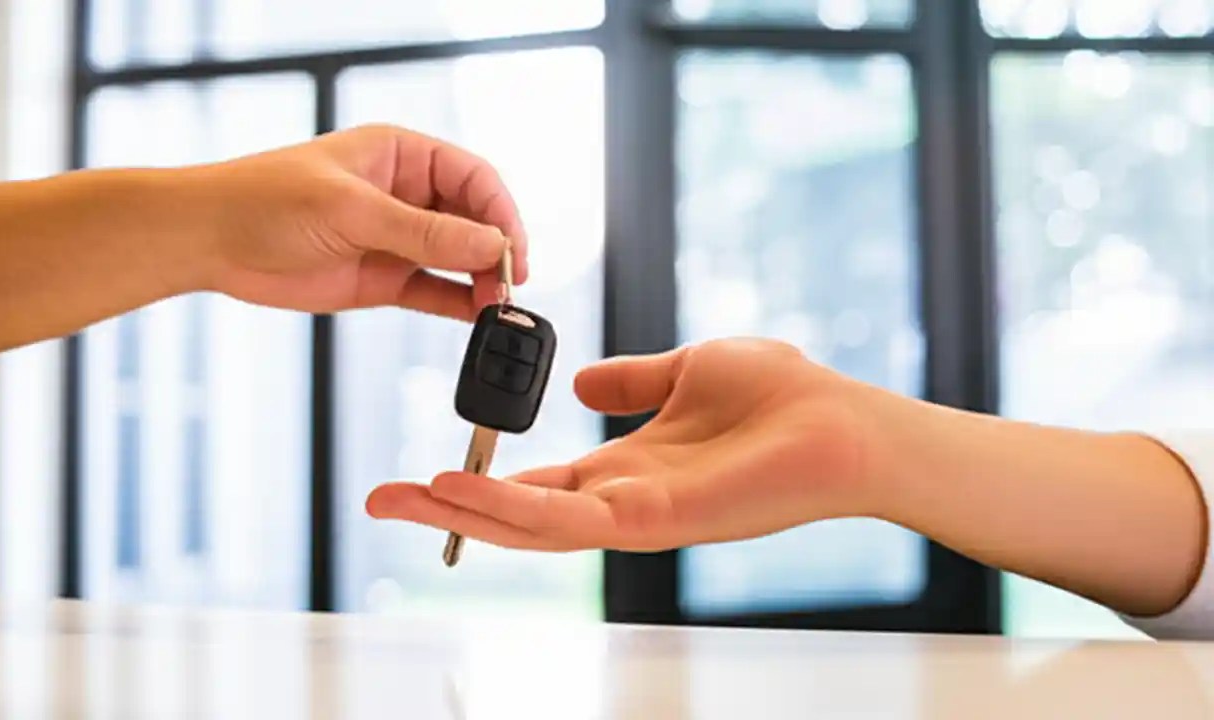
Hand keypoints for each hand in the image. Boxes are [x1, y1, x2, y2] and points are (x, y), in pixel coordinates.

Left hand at [188, 124, 527, 319]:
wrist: (208, 241)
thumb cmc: (265, 200)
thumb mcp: (350, 209)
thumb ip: (423, 231)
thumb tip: (488, 244)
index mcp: (401, 155)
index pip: (473, 178)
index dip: (500, 212)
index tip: (511, 249)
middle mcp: (406, 194)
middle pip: (473, 220)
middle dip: (495, 251)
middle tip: (508, 285)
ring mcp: (396, 239)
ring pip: (458, 259)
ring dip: (481, 282)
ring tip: (496, 308)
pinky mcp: (382, 279)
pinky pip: (435, 292)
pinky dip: (458, 305)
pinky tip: (475, 318)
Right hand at [366, 338, 881, 550]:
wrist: (842, 420)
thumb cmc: (779, 395)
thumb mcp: (685, 370)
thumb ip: (630, 381)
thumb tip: (582, 383)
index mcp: (626, 468)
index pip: (536, 486)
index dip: (481, 483)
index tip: (424, 472)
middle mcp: (622, 501)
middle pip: (517, 516)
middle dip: (449, 510)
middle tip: (380, 501)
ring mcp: (636, 518)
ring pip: (529, 529)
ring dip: (462, 515)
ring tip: (400, 498)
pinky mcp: (654, 520)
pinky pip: (566, 520)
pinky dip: (508, 509)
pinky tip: (458, 489)